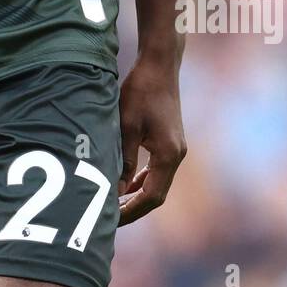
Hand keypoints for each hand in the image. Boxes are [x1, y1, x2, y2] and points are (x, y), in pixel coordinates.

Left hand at [117, 59, 186, 224]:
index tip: (111, 220)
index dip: (131, 211)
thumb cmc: (140, 91)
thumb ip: (123, 160)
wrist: (159, 66)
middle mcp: (176, 155)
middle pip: (157, 194)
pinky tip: (127, 184)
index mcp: (168, 154)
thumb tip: (116, 191)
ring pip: (157, 182)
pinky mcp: (170, 141)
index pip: (152, 196)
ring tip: (115, 206)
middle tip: (110, 219)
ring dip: (138, 195)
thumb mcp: (126, 126)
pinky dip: (142, 179)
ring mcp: (175, 148)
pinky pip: (157, 169)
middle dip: (134, 208)